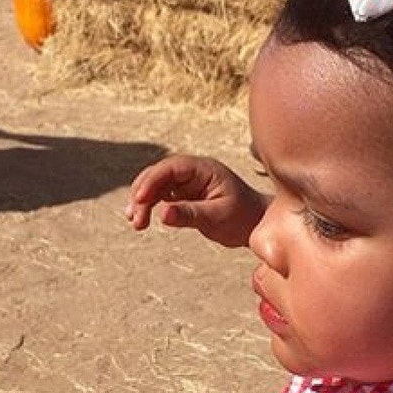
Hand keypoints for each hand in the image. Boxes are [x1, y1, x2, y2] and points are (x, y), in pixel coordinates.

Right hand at [126, 156, 268, 248]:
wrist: (256, 225)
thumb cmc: (242, 219)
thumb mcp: (216, 218)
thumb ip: (190, 215)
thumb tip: (162, 214)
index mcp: (204, 169)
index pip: (171, 168)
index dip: (151, 181)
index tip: (140, 200)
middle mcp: (193, 171)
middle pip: (158, 175)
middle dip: (142, 194)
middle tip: (135, 220)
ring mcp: (187, 182)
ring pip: (156, 186)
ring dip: (142, 202)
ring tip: (135, 223)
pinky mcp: (184, 195)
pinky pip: (161, 196)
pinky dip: (150, 207)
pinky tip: (141, 221)